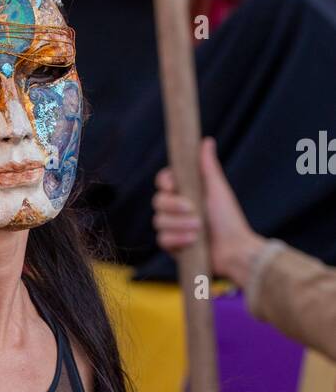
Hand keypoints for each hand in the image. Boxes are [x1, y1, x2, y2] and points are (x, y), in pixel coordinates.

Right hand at [153, 137, 265, 285]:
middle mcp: (176, 209)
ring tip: (199, 229)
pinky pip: (162, 239)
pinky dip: (178, 239)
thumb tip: (206, 141)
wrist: (234, 250)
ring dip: (180, 225)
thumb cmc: (228, 219)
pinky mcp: (172, 245)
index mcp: (186, 192)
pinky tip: (193, 241)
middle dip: (175, 207)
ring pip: (158, 221)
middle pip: (158, 201)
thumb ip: (207, 167)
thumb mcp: (217, 190)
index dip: (165, 183)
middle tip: (193, 210)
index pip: (163, 182)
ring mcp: (173, 227)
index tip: (174, 186)